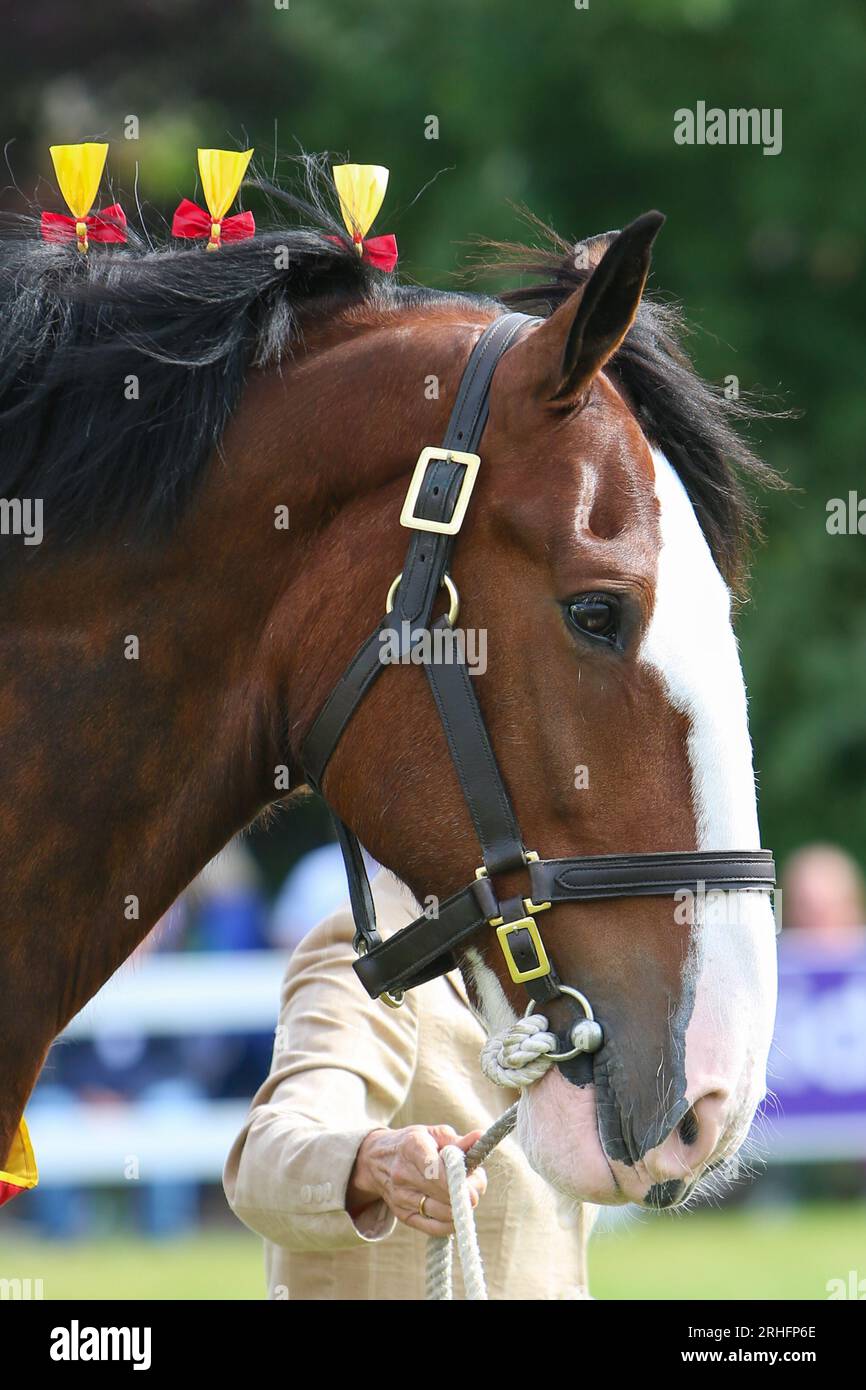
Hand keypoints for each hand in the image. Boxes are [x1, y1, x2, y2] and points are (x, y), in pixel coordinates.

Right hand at [347, 1124, 487, 1236]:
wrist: (377, 1160)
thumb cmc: (413, 1144)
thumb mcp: (433, 1134)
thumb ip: (458, 1141)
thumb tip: (480, 1137)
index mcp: (412, 1147)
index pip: (435, 1170)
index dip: (456, 1182)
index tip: (474, 1189)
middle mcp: (402, 1173)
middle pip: (440, 1193)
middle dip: (464, 1195)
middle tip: (476, 1190)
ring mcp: (400, 1196)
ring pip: (438, 1212)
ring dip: (459, 1209)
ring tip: (465, 1199)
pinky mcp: (402, 1215)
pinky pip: (431, 1228)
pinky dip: (449, 1225)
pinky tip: (457, 1215)